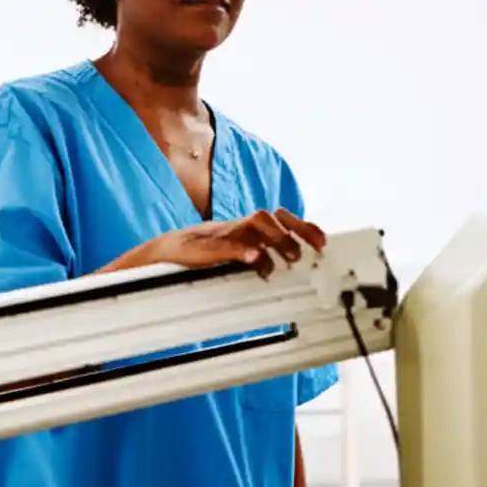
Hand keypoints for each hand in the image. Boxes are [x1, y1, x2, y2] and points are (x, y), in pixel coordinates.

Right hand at [101, 208, 326, 277]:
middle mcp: (238, 226)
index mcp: (248, 228)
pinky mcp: (203, 247)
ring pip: (254, 223)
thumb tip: (286, 269)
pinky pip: (225, 245)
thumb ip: (260, 256)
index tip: (323, 243)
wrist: (163, 252)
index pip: (282, 219)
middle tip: (307, 254)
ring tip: (287, 258)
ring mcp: (222, 234)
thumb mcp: (236, 253)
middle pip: (272, 217)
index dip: (304, 227)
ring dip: (274, 238)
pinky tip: (255, 259)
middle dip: (294, 232)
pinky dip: (241, 251)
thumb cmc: (203, 253)